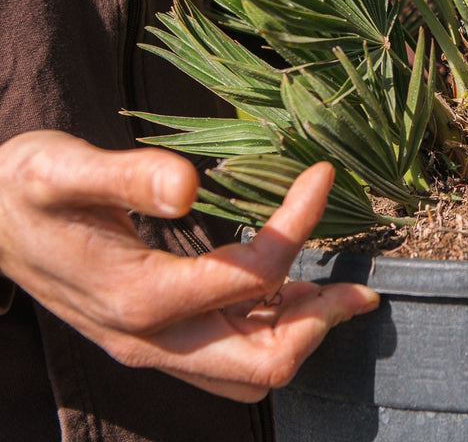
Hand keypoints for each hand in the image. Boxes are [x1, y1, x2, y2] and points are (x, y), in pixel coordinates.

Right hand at [0, 130, 378, 401]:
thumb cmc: (23, 188)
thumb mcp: (62, 170)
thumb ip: (125, 176)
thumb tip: (190, 184)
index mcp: (139, 296)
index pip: (252, 273)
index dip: (298, 223)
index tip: (324, 173)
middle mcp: (151, 337)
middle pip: (258, 363)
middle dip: (319, 325)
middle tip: (362, 285)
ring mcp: (154, 344)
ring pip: (248, 368)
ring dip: (302, 334)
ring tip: (346, 291)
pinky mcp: (157, 334)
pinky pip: (229, 351)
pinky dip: (272, 328)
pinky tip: (297, 292)